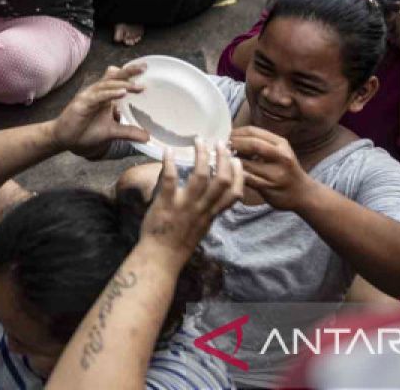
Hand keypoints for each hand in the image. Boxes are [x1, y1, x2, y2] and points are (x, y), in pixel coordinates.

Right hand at [50, 63, 149, 158]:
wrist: (64, 139)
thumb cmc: (85, 132)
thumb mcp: (111, 132)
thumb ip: (128, 132)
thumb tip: (147, 137)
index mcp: (103, 95)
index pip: (117, 80)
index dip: (129, 74)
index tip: (144, 70)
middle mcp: (96, 92)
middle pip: (114, 77)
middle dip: (129, 72)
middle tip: (144, 68)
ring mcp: (89, 96)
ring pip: (107, 85)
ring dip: (123, 85)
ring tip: (138, 86)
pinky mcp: (83, 103)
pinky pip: (99, 96)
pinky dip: (111, 94)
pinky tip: (122, 93)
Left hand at [141, 139, 242, 257]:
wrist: (161, 258)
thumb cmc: (179, 242)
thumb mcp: (201, 227)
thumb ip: (207, 210)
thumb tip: (210, 195)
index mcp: (211, 214)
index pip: (235, 194)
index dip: (239, 175)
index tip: (237, 160)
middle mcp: (202, 209)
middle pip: (222, 181)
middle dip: (223, 159)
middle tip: (220, 143)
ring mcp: (185, 205)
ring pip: (201, 176)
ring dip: (201, 156)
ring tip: (199, 141)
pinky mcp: (166, 203)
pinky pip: (170, 179)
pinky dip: (170, 163)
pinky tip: (168, 151)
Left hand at [228, 126, 315, 211]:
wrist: (303, 193)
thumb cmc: (285, 169)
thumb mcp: (279, 150)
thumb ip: (260, 142)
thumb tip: (232, 136)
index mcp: (281, 144)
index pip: (253, 132)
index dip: (236, 132)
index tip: (225, 135)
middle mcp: (281, 156)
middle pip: (252, 144)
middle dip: (233, 144)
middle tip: (221, 146)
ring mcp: (276, 173)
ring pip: (247, 163)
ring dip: (231, 160)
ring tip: (222, 158)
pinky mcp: (269, 188)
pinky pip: (247, 179)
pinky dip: (235, 174)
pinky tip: (230, 172)